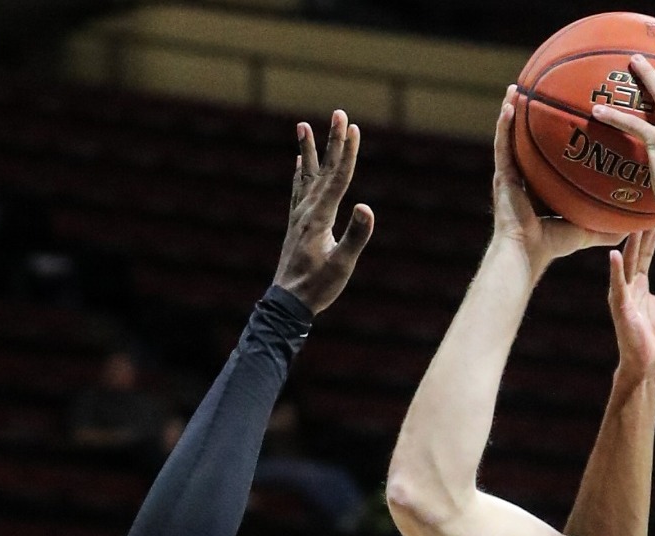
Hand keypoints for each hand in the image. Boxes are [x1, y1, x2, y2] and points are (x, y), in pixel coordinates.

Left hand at [273, 110, 374, 313]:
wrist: (287, 303)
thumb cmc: (318, 287)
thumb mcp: (342, 265)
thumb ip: (356, 236)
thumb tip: (367, 207)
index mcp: (319, 217)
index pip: (338, 178)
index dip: (347, 152)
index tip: (353, 127)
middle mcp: (306, 210)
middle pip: (324, 169)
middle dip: (333, 140)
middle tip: (338, 113)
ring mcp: (299, 216)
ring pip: (307, 175)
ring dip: (309, 149)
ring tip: (303, 125)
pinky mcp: (296, 224)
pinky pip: (298, 190)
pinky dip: (301, 173)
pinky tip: (301, 164)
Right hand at [492, 86, 618, 276]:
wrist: (526, 254)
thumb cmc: (554, 244)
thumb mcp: (588, 228)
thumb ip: (611, 223)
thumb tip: (640, 224)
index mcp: (542, 182)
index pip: (550, 151)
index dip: (556, 132)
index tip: (570, 109)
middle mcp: (525, 173)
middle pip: (529, 137)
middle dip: (533, 113)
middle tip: (545, 87)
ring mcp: (511, 172)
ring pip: (510, 134)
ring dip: (513, 108)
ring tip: (518, 85)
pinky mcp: (502, 175)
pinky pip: (503, 144)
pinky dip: (505, 123)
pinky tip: (510, 103)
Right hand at [608, 225, 654, 378]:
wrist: (649, 363)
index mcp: (640, 285)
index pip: (645, 253)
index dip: (651, 235)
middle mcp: (628, 286)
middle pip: (635, 253)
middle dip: (639, 231)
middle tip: (642, 207)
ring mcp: (622, 296)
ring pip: (626, 264)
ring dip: (628, 244)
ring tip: (628, 222)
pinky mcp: (620, 308)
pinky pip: (618, 286)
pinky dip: (616, 270)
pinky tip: (615, 255)